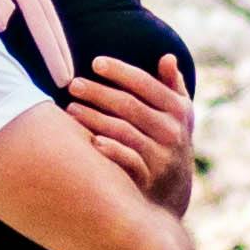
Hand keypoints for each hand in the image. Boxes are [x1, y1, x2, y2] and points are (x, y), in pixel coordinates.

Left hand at [65, 51, 195, 222]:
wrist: (174, 192)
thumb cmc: (168, 140)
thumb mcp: (179, 114)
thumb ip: (172, 85)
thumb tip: (167, 56)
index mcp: (178, 110)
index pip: (146, 84)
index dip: (120, 72)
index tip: (94, 63)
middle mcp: (172, 131)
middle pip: (129, 106)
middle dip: (98, 93)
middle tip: (73, 84)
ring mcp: (161, 156)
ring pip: (124, 131)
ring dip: (94, 119)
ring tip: (70, 109)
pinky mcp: (149, 178)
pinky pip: (128, 160)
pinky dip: (110, 150)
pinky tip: (91, 141)